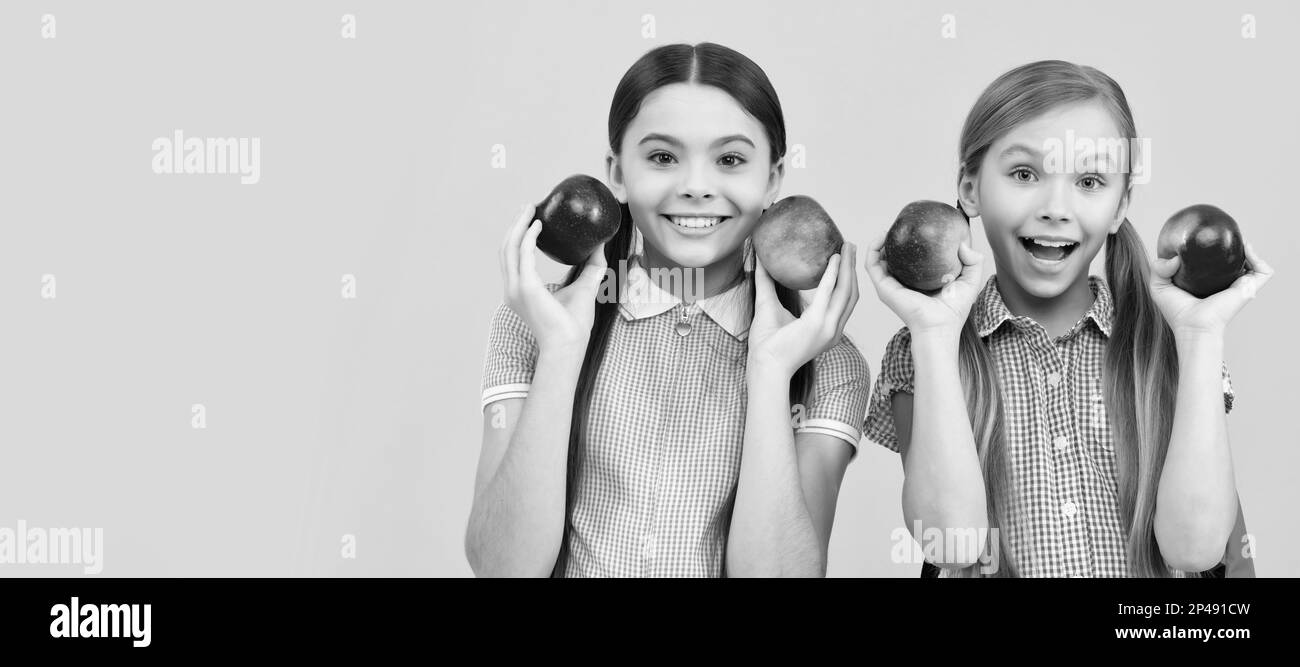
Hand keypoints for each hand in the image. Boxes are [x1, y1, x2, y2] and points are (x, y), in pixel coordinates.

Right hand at [499, 203, 608, 351]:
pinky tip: (539, 225)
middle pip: (506, 248)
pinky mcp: (526, 286)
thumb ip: (591, 266)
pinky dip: (529, 237)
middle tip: (528, 207)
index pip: (512, 258)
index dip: (518, 236)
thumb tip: (601, 246)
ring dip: (519, 225)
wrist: (569, 344)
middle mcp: (512, 288)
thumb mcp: (584, 287)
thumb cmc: (573, 324)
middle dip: (515, 225)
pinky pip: (523, 254)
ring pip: (510, 247)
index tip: (530, 219)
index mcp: (520, 291)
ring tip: (531, 209)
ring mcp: (516, 288)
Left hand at [747, 242, 858, 377]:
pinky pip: (829, 293)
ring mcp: (828, 327)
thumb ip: (767, 282)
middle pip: (851, 293)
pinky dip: (832, 275)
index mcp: (828, 329)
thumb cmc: (767, 344)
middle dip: (852, 269)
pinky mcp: (818, 324)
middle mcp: (833, 329)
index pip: (844, 301)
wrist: (765, 365)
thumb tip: (762, 261)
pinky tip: (834, 259)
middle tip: (849, 246)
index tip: (844, 260)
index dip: (847, 279)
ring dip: (847, 267)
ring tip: (845, 247)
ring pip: (846, 291)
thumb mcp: (769, 306)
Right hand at [863, 233, 984, 336]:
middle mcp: (903, 282)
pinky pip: (872, 264)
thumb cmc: (954, 310)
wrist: (939, 325)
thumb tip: (963, 244)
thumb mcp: (970, 280)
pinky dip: (872, 249)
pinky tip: (881, 237)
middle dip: (893, 240)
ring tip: (887, 229)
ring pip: (878, 259)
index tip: (916, 228)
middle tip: (900, 225)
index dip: (912, 243)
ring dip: (879, 242)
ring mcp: (891, 284)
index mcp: (920, 280)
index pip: (912, 259)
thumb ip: (973, 261)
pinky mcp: (883, 286)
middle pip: (893, 257)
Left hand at [1150, 242, 1272, 338]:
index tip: (1208, 236)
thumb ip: (1159, 268)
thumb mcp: (1160, 286)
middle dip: (1234, 245)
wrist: (1192, 326)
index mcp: (1210, 282)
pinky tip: (1246, 248)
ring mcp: (1241, 286)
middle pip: (1236, 259)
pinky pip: (1263, 270)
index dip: (1215, 249)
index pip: (1216, 263)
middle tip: (1224, 233)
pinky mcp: (1250, 288)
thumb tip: (1175, 257)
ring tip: (1237, 238)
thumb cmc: (1177, 311)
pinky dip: (1258, 257)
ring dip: (1249, 249)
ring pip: (1253, 262)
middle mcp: (1227, 283)